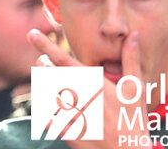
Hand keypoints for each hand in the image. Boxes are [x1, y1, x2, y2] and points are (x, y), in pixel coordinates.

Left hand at [30, 28, 151, 148]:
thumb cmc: (134, 120)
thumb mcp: (135, 90)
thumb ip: (131, 60)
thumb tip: (134, 35)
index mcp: (96, 85)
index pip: (65, 60)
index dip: (46, 46)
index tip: (31, 33)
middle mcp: (82, 98)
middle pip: (50, 75)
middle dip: (41, 65)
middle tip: (41, 61)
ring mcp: (74, 116)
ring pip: (45, 93)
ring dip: (41, 84)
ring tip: (43, 79)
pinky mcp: (69, 133)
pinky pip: (46, 118)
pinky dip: (42, 110)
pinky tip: (45, 106)